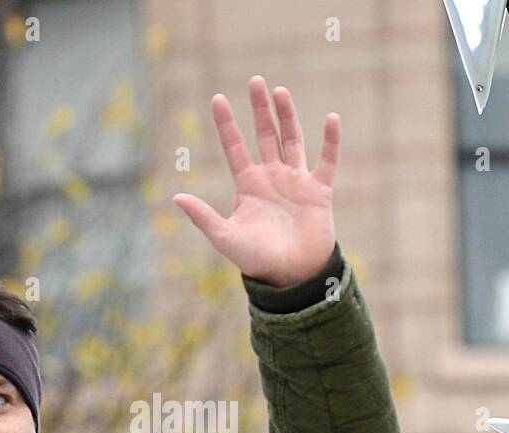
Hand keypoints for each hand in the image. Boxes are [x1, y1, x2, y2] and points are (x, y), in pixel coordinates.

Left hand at [173, 76, 338, 288]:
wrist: (292, 276)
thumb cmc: (257, 260)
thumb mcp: (225, 237)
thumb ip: (203, 216)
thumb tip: (176, 197)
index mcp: (248, 185)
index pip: (234, 147)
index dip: (226, 124)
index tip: (217, 99)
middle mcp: (271, 177)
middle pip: (265, 135)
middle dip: (260, 109)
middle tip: (255, 81)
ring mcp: (296, 181)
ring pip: (292, 140)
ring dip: (287, 116)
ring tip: (280, 91)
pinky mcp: (319, 190)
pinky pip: (326, 160)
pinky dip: (331, 141)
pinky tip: (332, 119)